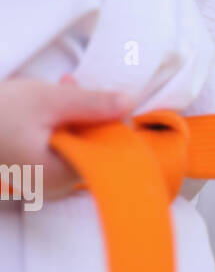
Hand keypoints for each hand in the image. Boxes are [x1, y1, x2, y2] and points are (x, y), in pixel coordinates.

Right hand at [0, 77, 131, 202]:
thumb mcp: (48, 100)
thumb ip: (91, 104)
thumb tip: (128, 104)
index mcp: (61, 175)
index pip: (105, 156)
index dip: (111, 128)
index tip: (110, 103)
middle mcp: (53, 185)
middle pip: (89, 151)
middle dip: (90, 118)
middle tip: (80, 88)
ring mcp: (40, 180)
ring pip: (72, 146)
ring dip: (74, 117)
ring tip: (66, 86)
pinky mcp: (30, 170)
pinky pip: (56, 148)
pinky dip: (58, 125)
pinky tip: (53, 100)